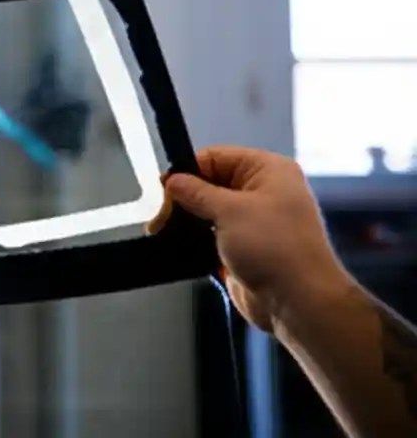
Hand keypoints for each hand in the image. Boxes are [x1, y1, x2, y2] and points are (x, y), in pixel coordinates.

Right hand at [149, 146, 350, 332]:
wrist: (298, 301)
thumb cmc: (272, 247)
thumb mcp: (229, 211)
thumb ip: (195, 193)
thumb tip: (172, 181)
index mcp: (267, 170)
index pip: (216, 157)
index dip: (188, 171)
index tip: (164, 190)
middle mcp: (263, 191)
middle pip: (210, 183)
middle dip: (184, 199)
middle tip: (161, 217)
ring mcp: (254, 221)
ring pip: (209, 211)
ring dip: (187, 221)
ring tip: (162, 232)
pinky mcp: (245, 247)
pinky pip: (213, 235)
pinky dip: (195, 240)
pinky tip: (177, 247)